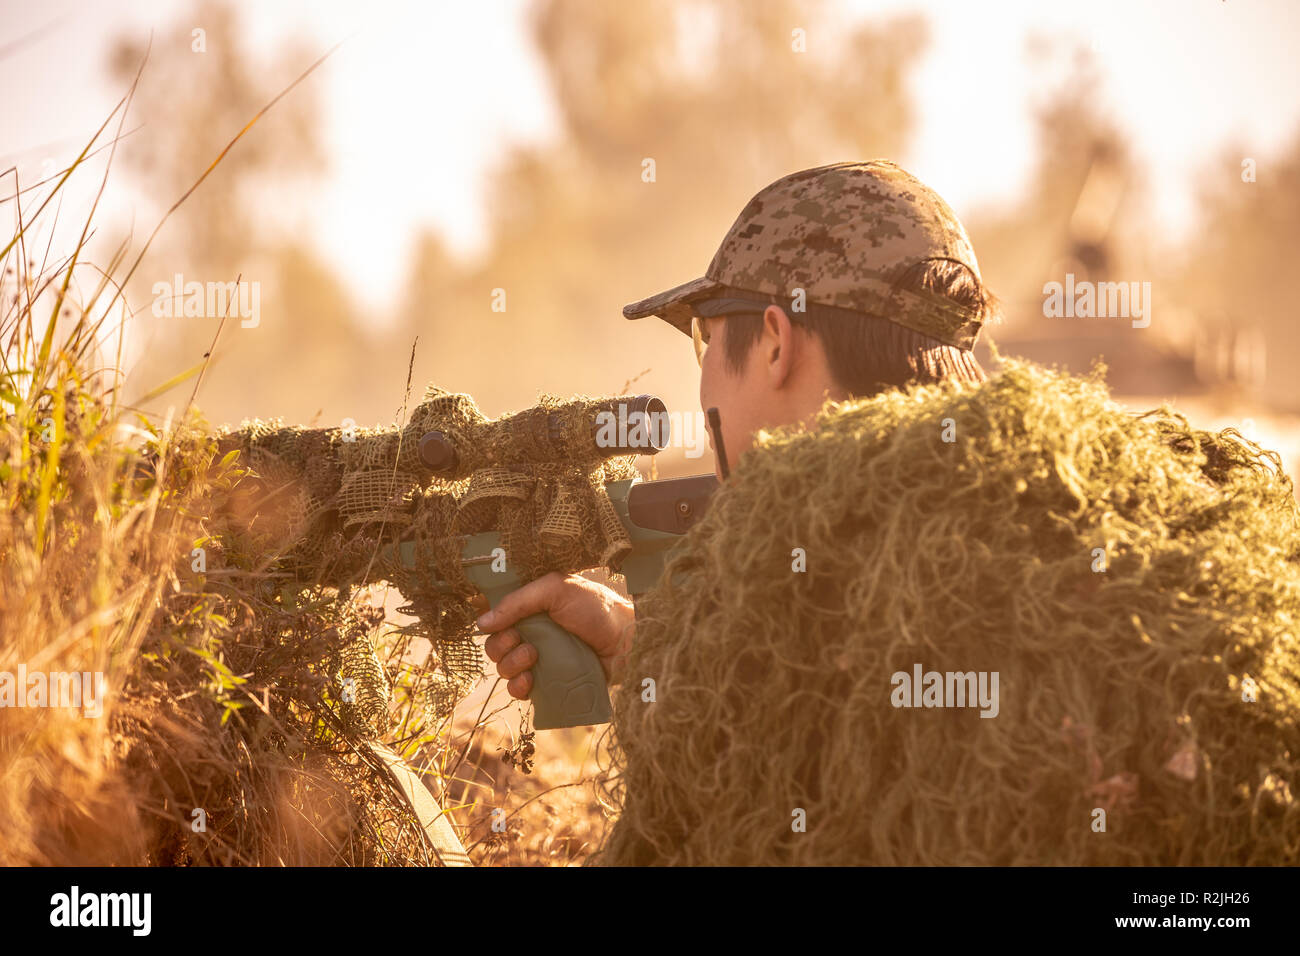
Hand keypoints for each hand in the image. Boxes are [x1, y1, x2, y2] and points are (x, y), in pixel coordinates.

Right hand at [477, 572, 634, 699]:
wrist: (626, 638)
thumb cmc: (594, 607)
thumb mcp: (555, 590)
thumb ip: (517, 602)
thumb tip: (481, 623)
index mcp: (530, 611)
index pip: (496, 622)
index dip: (494, 627)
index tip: (506, 627)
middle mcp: (531, 635)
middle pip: (495, 648)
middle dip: (502, 647)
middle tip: (525, 642)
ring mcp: (540, 660)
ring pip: (505, 670)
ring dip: (511, 666)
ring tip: (534, 657)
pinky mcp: (550, 683)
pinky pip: (520, 691)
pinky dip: (518, 688)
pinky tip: (529, 681)